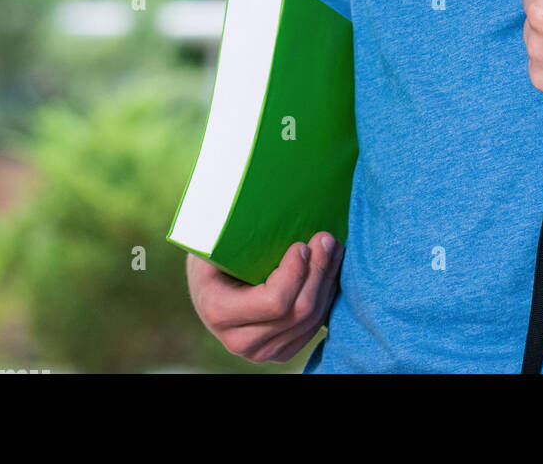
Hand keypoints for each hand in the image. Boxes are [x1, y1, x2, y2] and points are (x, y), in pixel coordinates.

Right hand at [186, 233, 343, 363]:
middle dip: (319, 271)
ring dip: (327, 280)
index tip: (302, 244)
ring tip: (333, 247)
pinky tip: (329, 269)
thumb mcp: (212, 238)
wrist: (209, 283)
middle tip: (327, 238)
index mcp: (218, 310)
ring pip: (311, 320)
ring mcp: (262, 351)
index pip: (274, 301)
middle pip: (298, 311)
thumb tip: (255, 191)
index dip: (296, 272)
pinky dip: (327, 295)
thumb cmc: (213, 249)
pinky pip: (314, 327)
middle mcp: (239, 341)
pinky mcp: (281, 350)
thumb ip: (230, 227)